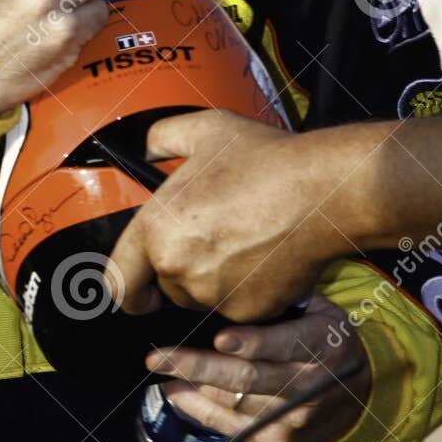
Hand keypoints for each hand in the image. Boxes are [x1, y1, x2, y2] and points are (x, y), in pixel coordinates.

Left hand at [111, 109, 338, 320]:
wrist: (322, 191)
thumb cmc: (264, 159)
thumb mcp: (202, 130)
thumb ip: (161, 138)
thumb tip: (146, 149)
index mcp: (156, 229)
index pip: (119, 282)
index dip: (128, 287)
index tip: (139, 287)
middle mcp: (179, 268)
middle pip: (166, 287)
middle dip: (181, 269)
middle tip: (212, 237)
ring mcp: (215, 294)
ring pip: (201, 298)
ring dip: (212, 280)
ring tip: (241, 239)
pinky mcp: (250, 311)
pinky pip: (237, 309)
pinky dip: (247, 291)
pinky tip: (264, 256)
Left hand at [144, 293, 370, 441]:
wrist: (361, 396)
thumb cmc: (325, 338)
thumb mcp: (319, 310)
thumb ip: (282, 301)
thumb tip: (231, 279)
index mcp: (324, 344)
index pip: (287, 343)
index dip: (254, 343)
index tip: (220, 338)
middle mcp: (311, 385)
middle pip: (250, 379)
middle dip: (199, 367)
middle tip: (158, 357)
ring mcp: (295, 420)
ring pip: (235, 404)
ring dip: (191, 386)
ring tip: (159, 368)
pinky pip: (232, 428)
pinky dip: (199, 409)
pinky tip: (175, 391)